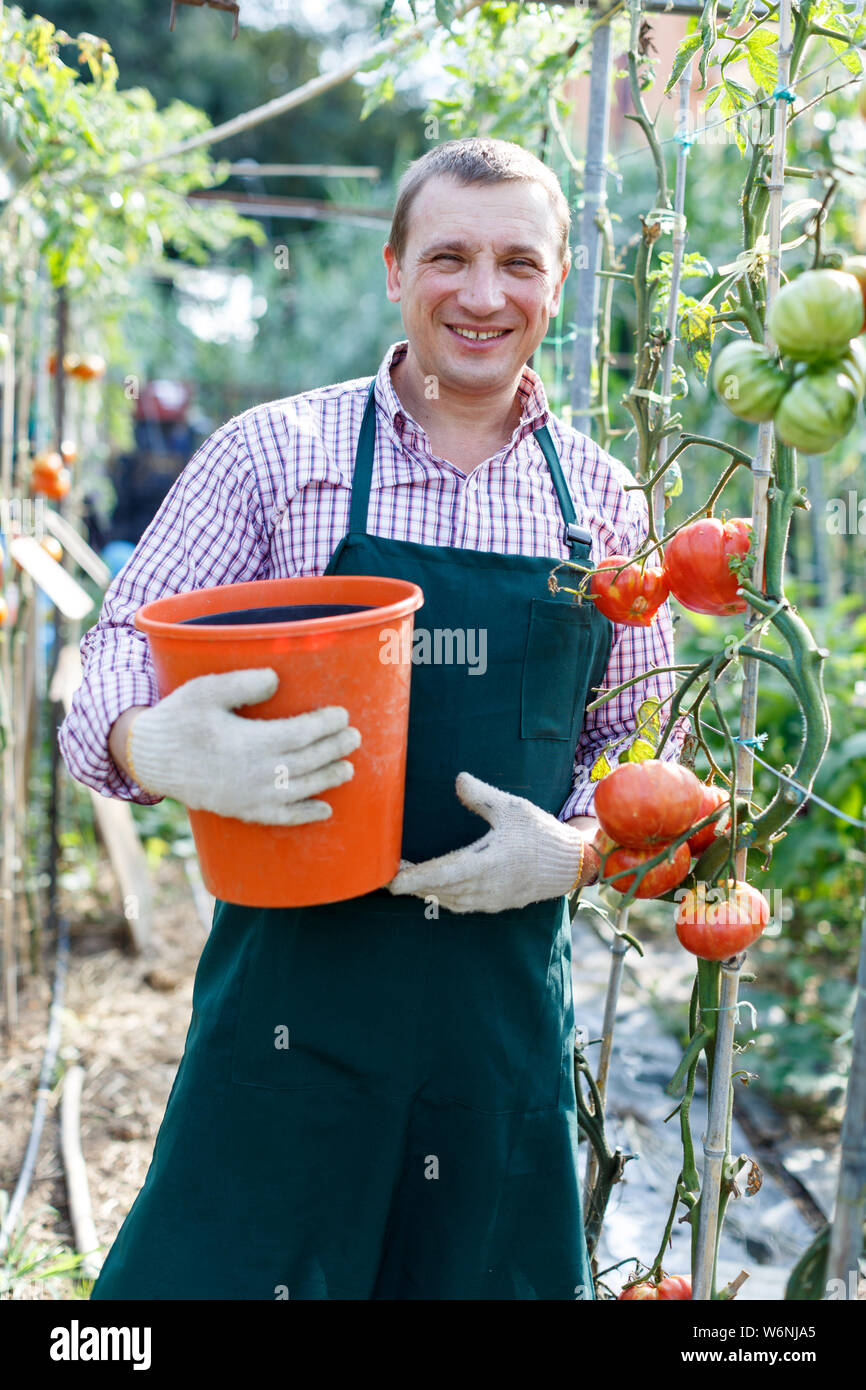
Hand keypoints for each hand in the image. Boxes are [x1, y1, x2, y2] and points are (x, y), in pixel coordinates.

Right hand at [126, 668, 360, 823]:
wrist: (148, 757)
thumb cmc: (178, 718)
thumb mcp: (205, 690)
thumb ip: (242, 683)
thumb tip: (276, 679)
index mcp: (249, 742)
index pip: (301, 734)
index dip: (325, 725)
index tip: (342, 714)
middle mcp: (254, 774)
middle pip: (307, 762)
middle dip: (334, 749)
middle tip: (354, 737)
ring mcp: (248, 796)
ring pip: (299, 790)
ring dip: (327, 779)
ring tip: (348, 769)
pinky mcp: (240, 809)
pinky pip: (279, 817)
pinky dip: (304, 815)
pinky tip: (324, 810)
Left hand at [386, 771, 593, 913]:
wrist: (570, 864)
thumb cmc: (540, 834)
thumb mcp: (513, 807)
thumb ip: (482, 796)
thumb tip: (458, 779)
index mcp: (489, 863)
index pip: (443, 874)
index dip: (415, 879)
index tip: (392, 880)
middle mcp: (487, 887)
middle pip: (439, 889)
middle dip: (412, 884)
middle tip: (387, 875)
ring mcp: (490, 899)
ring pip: (448, 899)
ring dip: (426, 891)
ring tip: (405, 879)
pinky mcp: (495, 904)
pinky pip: (461, 904)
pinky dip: (442, 896)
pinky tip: (432, 888)